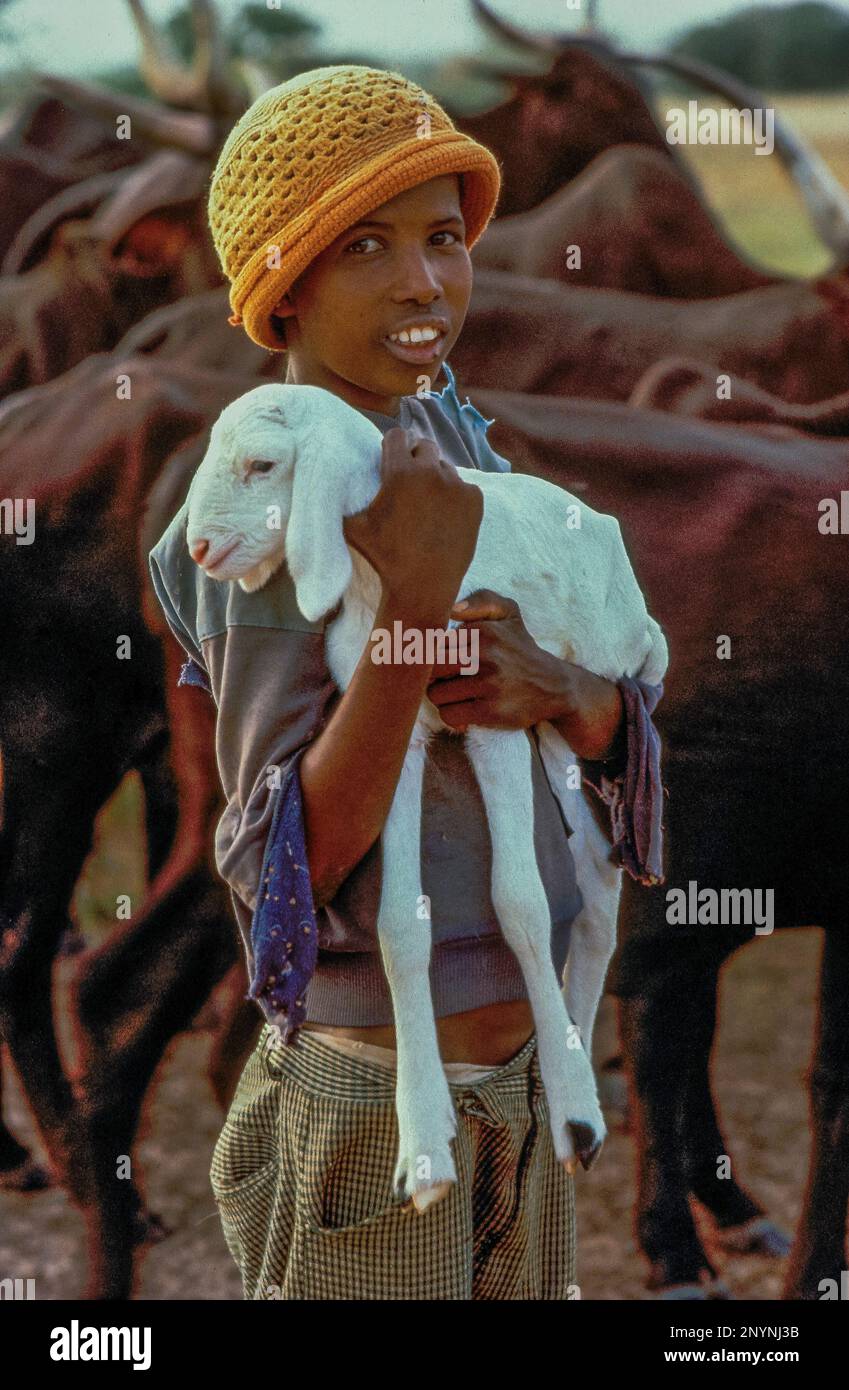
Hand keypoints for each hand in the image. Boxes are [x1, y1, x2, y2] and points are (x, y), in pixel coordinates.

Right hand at [342, 428, 481, 621]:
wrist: (423, 585)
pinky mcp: (475, 500)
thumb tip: (332, 484)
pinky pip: (464, 487)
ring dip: (435, 478)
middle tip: (410, 481)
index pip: (397, 435)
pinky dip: (454, 497)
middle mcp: (432, 471)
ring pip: (445, 468)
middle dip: (416, 458)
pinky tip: (444, 517)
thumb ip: (344, 501)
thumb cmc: (384, 556)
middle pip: (425, 446)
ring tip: (427, 503)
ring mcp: (458, 485)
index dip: (392, 446)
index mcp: (401, 471)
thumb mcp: (352, 527)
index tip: (391, 458)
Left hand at [427, 588, 625, 759]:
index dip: (435, 652)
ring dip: (444, 697)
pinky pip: (449, 714)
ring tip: (460, 693)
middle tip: (449, 678)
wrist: (554, 686)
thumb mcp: (508, 614)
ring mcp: (488, 685)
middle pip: (432, 667)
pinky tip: (466, 709)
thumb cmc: (519, 649)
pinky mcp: (490, 711)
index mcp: (484, 631)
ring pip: (436, 693)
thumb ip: (480, 601)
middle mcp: (486, 656)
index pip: (435, 642)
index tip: (449, 659)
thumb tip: (452, 610)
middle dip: (435, 675)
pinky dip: (453, 715)